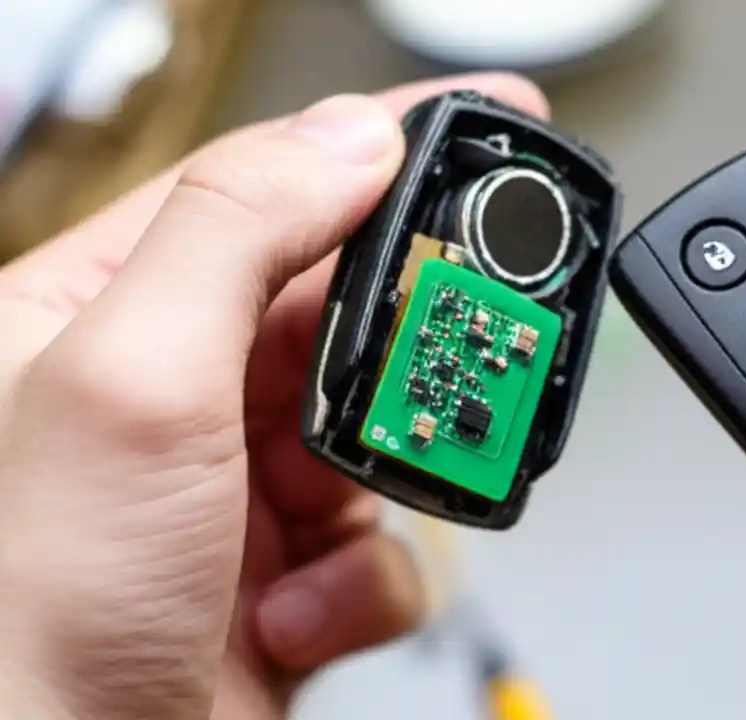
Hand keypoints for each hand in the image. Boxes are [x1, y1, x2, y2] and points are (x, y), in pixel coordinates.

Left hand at [0, 74, 549, 719]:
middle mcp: (174, 398)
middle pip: (346, 311)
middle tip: (481, 336)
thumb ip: (237, 238)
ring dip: (387, 484)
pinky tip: (302, 610)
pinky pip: (387, 542)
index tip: (482, 130)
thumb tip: (350, 145)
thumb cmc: (27, 624)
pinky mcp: (288, 574)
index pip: (266, 193)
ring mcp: (235, 491)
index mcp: (104, 317)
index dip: (379, 155)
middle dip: (412, 339)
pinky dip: (372, 581)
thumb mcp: (128, 385)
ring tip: (339, 524)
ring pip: (385, 429)